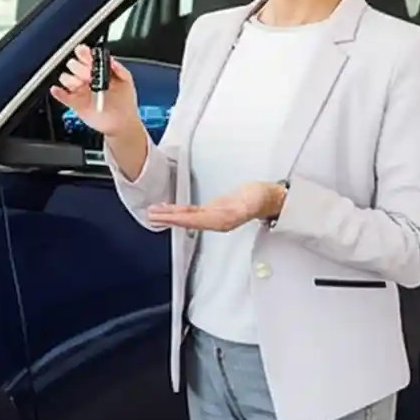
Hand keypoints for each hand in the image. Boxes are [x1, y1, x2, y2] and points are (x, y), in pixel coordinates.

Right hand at [49, 44, 139, 136]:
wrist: (121, 124)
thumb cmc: (125, 103)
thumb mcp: (127, 82)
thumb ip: (119, 69)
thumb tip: (110, 59)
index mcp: (98, 72)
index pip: (87, 57)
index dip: (83, 53)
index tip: (82, 51)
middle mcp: (87, 79)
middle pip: (73, 65)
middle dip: (78, 67)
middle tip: (86, 74)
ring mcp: (80, 91)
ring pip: (66, 78)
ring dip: (69, 79)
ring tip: (79, 83)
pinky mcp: (75, 103)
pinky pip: (62, 95)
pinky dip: (58, 92)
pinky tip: (57, 90)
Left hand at [146, 181, 285, 231]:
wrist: (268, 198)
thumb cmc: (261, 198)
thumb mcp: (253, 201)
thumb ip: (244, 206)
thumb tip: (233, 212)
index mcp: (222, 219)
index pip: (195, 219)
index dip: (178, 218)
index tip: (163, 216)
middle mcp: (215, 220)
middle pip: (187, 220)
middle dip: (168, 219)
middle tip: (151, 215)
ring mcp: (213, 217)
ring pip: (188, 218)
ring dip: (170, 216)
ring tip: (154, 213)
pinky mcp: (213, 211)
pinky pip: (193, 214)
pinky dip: (179, 212)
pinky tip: (170, 210)